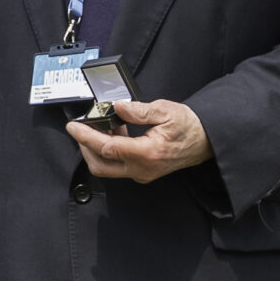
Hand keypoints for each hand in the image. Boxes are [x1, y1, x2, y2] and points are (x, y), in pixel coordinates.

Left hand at [65, 98, 211, 183]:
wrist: (206, 141)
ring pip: (107, 168)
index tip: (73, 126)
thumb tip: (118, 107)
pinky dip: (109, 152)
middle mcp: (142, 169)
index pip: (107, 148)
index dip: (86, 137)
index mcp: (147, 153)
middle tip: (81, 128)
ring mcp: (142, 173)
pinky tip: (114, 133)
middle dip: (85, 147)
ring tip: (100, 126)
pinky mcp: (143, 172)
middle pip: (100, 165)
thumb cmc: (190, 127)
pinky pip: (118, 166)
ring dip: (97, 150)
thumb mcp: (165, 110)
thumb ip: (138, 110)